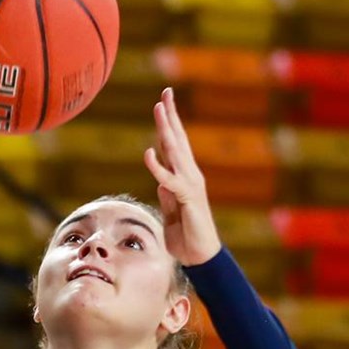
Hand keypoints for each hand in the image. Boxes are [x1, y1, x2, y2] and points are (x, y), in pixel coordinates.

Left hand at [143, 88, 219, 266]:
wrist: (200, 256)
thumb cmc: (186, 235)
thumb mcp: (171, 211)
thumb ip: (167, 194)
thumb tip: (161, 182)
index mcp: (184, 177)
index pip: (175, 145)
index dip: (169, 124)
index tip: (163, 102)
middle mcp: (189, 176)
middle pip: (177, 140)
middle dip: (170, 116)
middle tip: (165, 93)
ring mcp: (189, 185)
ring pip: (175, 152)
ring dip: (166, 130)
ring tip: (159, 109)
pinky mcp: (187, 198)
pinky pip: (169, 180)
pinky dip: (158, 167)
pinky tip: (149, 153)